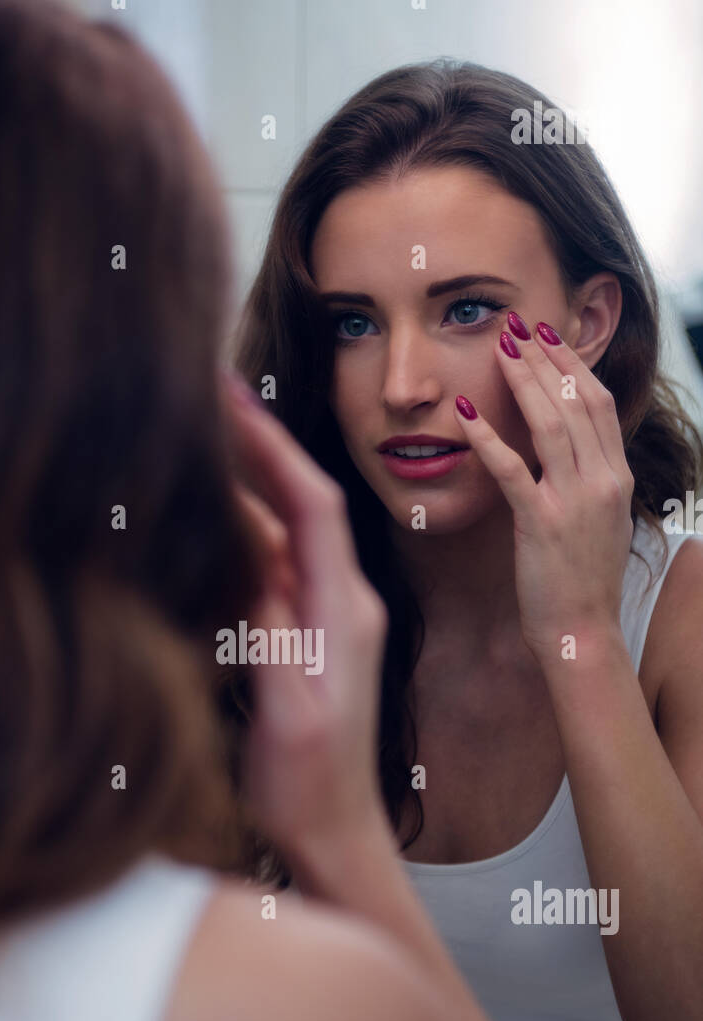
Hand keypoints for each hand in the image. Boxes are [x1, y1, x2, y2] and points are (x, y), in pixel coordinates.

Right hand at [220, 372, 391, 861]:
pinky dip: (250, 532)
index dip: (274, 446)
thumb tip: (255, 555)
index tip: (233, 397)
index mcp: (346, 611)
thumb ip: (273, 629)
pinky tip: (218, 518)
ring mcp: (332, 617)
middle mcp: (346, 602)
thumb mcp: (286, 707)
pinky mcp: (314, 635)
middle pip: (303, 504)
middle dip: (260, 446)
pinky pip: (281, 567)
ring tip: (205, 440)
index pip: (313, 505)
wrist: (339, 834)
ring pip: (289, 532)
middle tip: (210, 395)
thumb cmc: (310, 784)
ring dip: (252, 486)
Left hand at [455, 316, 634, 664]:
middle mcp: (603, 481)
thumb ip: (588, 481)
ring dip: (522, 381)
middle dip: (546, 358)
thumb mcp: (598, 521)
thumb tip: (568, 450)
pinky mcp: (542, 524)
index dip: (572, 364)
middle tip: (517, 326)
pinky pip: (512, 470)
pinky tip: (465, 414)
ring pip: (551, 424)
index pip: (599, 404)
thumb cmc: (583, 581)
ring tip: (498, 349)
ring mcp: (574, 502)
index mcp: (617, 477)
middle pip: (577, 401)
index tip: (547, 337)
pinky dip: (487, 438)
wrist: (584, 631)